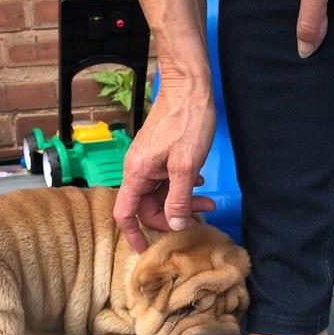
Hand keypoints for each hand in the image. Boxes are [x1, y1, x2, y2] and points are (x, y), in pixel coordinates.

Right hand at [114, 78, 216, 252]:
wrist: (190, 85)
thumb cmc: (187, 120)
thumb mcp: (186, 165)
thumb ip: (178, 199)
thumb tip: (173, 225)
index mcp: (137, 173)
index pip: (125, 213)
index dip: (133, 234)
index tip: (146, 249)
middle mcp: (138, 169)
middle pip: (148, 207)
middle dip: (173, 216)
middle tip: (201, 216)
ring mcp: (150, 162)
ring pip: (162, 194)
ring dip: (184, 202)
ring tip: (208, 201)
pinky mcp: (161, 155)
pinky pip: (168, 181)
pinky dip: (184, 187)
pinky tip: (200, 182)